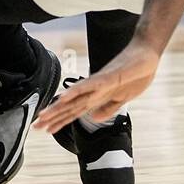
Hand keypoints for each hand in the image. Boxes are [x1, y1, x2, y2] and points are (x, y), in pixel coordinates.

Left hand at [33, 41, 160, 133]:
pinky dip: (76, 91)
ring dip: (59, 107)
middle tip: (35, 127)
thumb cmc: (137, 73)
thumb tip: (93, 117)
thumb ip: (108, 108)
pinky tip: (63, 97)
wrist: (147, 53)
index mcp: (98, 95)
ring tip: (43, 116)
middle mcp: (94, 89)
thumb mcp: (124, 98)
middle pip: (71, 106)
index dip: (60, 121)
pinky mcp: (108, 76)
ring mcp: (100, 83)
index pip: (75, 111)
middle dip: (53, 117)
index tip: (45, 130)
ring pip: (75, 97)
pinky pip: (89, 86)